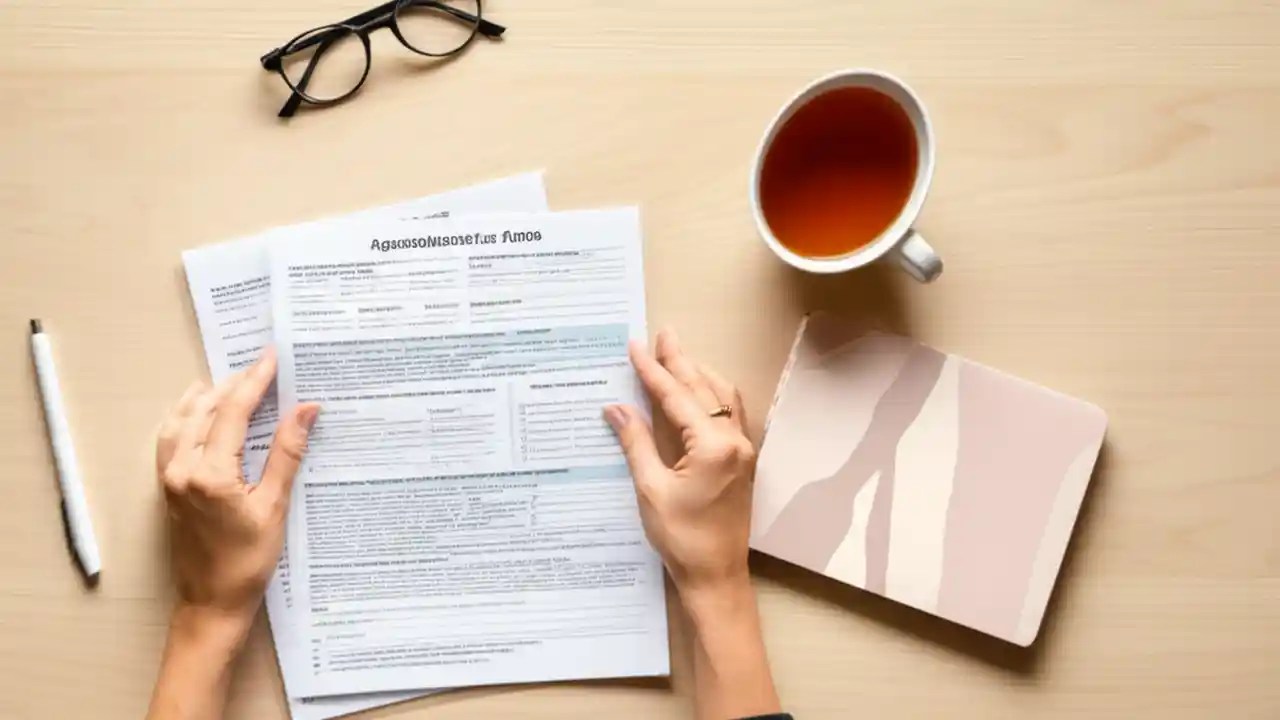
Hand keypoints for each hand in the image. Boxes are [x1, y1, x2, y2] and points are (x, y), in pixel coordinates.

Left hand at [154, 348, 318, 630]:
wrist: (212, 601)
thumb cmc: (248, 562)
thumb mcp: (275, 506)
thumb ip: (286, 453)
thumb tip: (305, 409)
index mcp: (209, 474)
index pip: (232, 412)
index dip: (255, 380)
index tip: (273, 356)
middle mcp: (181, 470)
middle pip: (205, 409)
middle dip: (234, 384)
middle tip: (263, 367)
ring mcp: (169, 478)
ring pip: (182, 419)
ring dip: (208, 396)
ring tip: (235, 382)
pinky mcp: (167, 486)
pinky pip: (171, 437)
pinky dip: (188, 415)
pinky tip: (202, 410)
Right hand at [605, 329, 781, 719]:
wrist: (716, 575)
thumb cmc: (682, 539)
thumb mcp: (651, 490)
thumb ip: (635, 443)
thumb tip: (616, 408)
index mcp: (713, 446)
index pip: (677, 397)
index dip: (653, 371)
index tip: (635, 346)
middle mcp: (734, 441)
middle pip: (703, 389)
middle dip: (679, 361)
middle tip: (661, 334)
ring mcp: (742, 450)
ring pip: (721, 398)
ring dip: (698, 374)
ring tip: (677, 354)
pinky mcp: (742, 461)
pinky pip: (730, 414)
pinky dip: (712, 395)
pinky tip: (700, 390)